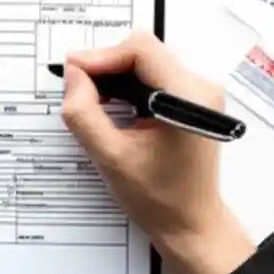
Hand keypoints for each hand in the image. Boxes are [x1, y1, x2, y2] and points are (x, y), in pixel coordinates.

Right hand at [61, 33, 253, 273]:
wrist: (189, 223)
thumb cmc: (160, 198)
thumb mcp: (111, 157)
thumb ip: (85, 114)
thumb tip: (73, 76)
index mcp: (187, 98)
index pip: (140, 50)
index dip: (101, 57)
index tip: (75, 74)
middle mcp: (200, 88)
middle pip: (143, 51)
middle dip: (106, 66)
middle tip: (80, 90)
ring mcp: (198, 93)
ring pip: (146, 60)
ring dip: (116, 75)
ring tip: (95, 101)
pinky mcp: (190, 100)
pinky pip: (153, 75)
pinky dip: (128, 84)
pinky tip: (113, 105)